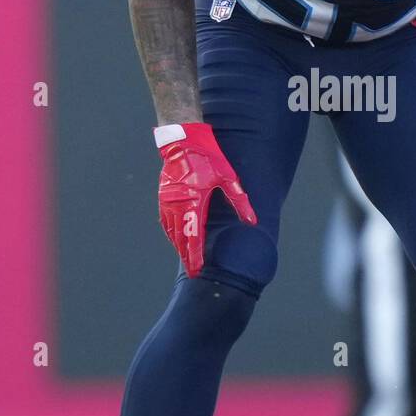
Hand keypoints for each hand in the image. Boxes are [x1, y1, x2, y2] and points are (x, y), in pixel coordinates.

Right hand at [156, 122, 256, 276]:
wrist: (183, 142)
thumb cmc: (207, 158)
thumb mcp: (228, 177)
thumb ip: (240, 200)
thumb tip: (252, 220)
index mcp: (193, 201)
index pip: (193, 236)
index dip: (195, 255)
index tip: (198, 269)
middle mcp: (177, 204)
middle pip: (181, 238)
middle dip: (187, 256)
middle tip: (193, 272)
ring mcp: (167, 202)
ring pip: (171, 231)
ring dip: (179, 246)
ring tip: (187, 259)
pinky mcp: (163, 197)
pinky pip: (165, 221)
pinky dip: (171, 233)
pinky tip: (177, 240)